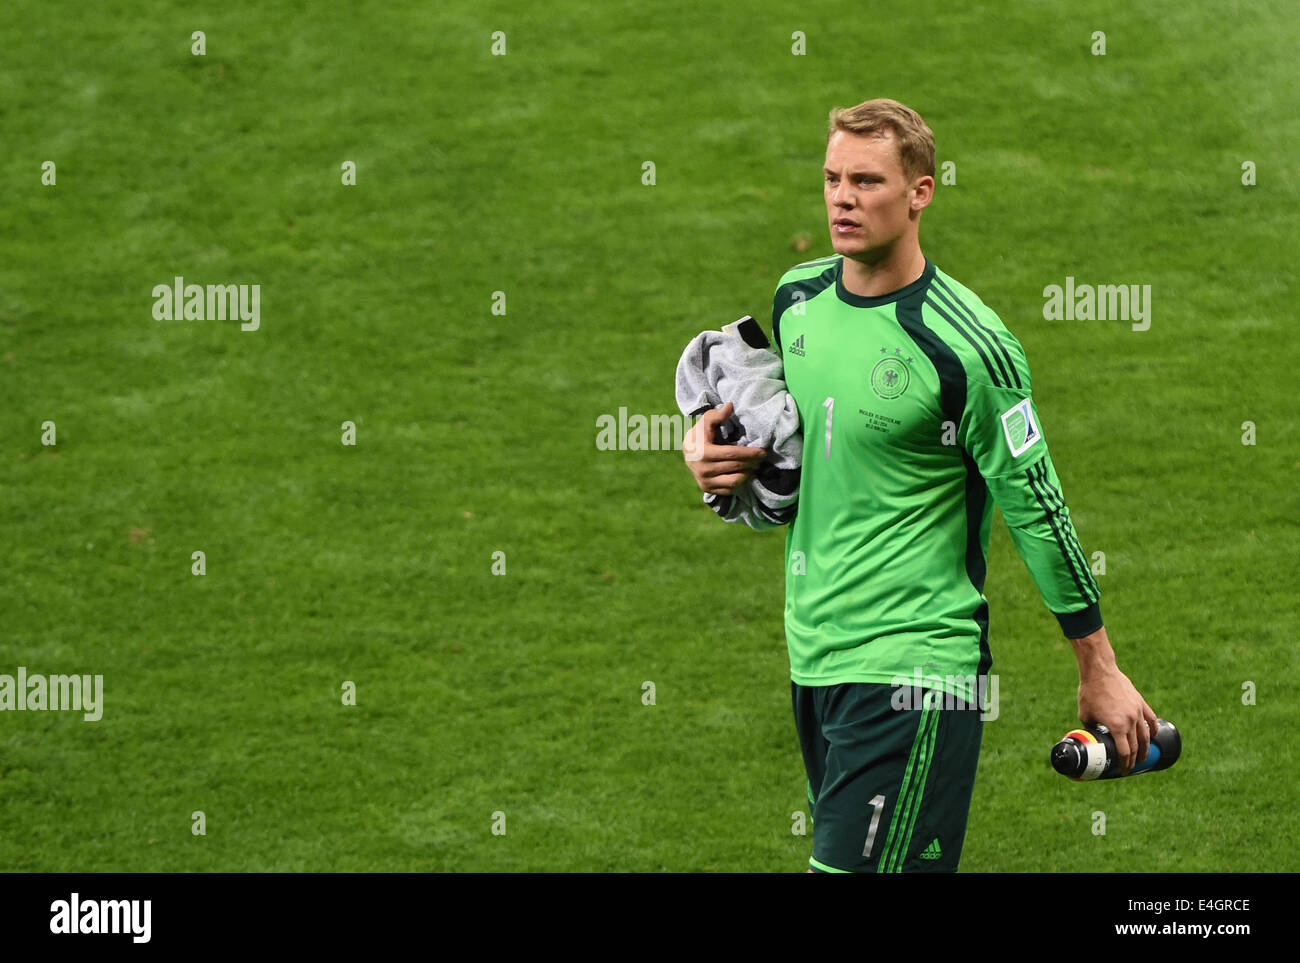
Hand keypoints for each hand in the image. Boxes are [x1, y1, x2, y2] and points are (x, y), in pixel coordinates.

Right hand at [682, 401, 767, 495]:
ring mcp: (704, 482)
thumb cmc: (700, 434)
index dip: (750, 453)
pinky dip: (739, 482)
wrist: (687, 452)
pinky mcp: (707, 489)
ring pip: (734, 481)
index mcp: (702, 453)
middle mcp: (703, 470)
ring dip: (748, 473)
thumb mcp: (706, 421)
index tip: (763, 451)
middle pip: (736, 467)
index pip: (732, 454)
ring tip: (753, 465)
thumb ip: (717, 414)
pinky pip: (729, 489)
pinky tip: (744, 473)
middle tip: (762, 457)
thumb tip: (730, 405)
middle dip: (752, 462)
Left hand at [1072, 629, 1158, 773]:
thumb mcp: (1085, 715)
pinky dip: (1153, 729)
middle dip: (1134, 760)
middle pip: (1136, 747)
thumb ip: (1090, 728)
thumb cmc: (1090, 693)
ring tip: (1144, 756)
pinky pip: (1151, 719)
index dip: (1125, 764)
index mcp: (1116, 726)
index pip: (1125, 752)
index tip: (1123, 771)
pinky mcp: (1140, 702)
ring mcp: (1137, 711)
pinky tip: (1152, 736)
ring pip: (1146, 735)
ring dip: (1146, 748)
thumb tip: (1092, 736)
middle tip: (1131, 767)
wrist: (1100, 672)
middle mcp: (1130, 721)